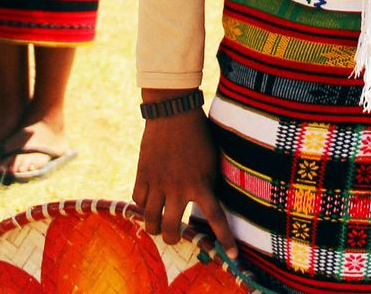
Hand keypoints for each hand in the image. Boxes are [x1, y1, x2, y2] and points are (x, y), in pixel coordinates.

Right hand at [132, 107, 236, 259]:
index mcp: (202, 183)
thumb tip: (210, 202)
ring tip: (158, 225)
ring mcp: (158, 184)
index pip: (216, 218)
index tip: (232, 257)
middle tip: (175, 235)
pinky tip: (148, 201)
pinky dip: (142, 205)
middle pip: (171, 230)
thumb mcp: (212, 158)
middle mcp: (179, 189)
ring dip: (154, 226)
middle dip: (173, 238)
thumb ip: (209, 182)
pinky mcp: (143, 176)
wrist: (174, 113)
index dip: (225, 240)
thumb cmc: (199, 133)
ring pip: (150, 221)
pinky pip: (138, 202)